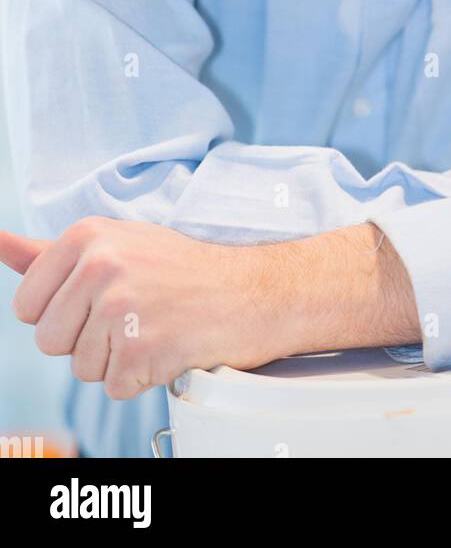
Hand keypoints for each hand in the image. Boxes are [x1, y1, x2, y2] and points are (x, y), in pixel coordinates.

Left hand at [0, 218, 280, 399]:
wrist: (251, 290)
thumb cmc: (181, 269)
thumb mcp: (115, 244)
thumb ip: (49, 253)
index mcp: (87, 236)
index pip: (27, 306)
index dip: (62, 314)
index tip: (101, 299)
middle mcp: (100, 265)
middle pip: (49, 341)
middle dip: (86, 340)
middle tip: (133, 314)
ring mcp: (121, 307)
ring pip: (81, 368)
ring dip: (116, 360)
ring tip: (154, 326)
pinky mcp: (143, 346)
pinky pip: (114, 387)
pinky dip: (141, 377)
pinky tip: (169, 345)